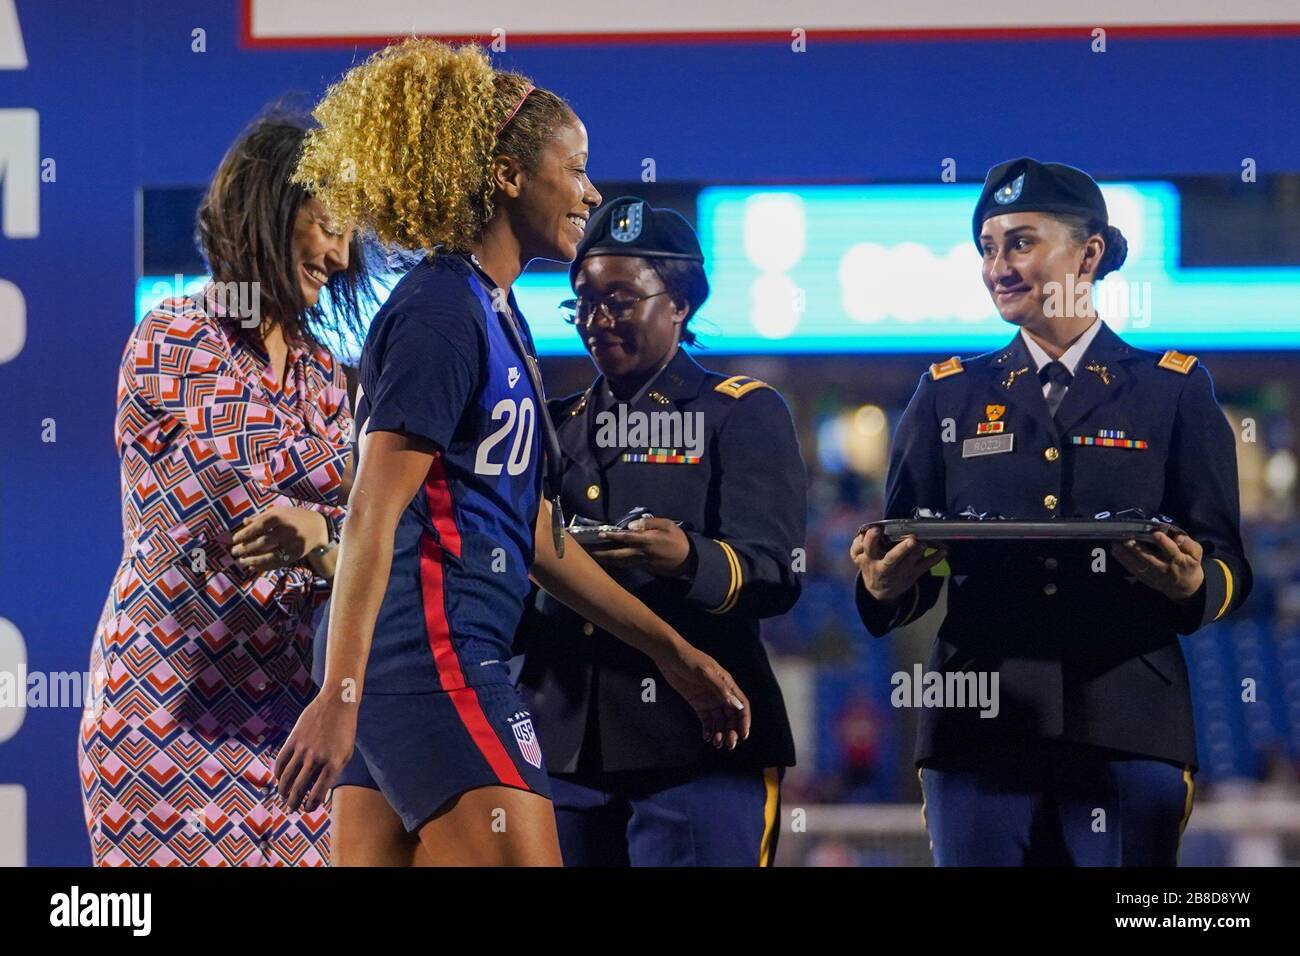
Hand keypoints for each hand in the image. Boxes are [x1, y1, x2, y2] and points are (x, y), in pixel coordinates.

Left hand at [231, 507, 327, 570]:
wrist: (319, 528)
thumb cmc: (294, 518)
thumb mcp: (280, 512)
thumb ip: (262, 517)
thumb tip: (244, 522)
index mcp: (281, 516)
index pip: (259, 526)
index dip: (245, 533)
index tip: (234, 539)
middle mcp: (287, 530)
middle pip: (262, 542)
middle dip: (246, 548)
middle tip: (234, 552)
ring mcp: (292, 543)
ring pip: (269, 555)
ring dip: (253, 560)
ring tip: (241, 562)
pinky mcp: (296, 554)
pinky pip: (277, 562)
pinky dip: (264, 566)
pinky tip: (254, 567)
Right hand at [273, 688, 357, 813]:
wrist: (337, 703)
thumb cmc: (344, 731)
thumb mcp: (346, 753)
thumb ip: (334, 772)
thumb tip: (318, 791)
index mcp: (334, 763)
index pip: (318, 793)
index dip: (311, 805)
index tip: (308, 809)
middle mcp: (317, 758)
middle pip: (299, 788)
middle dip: (293, 803)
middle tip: (291, 809)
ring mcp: (304, 748)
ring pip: (287, 777)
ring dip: (283, 791)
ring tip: (284, 798)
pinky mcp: (294, 739)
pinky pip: (281, 760)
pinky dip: (277, 773)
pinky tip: (278, 779)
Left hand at [591, 517, 690, 575]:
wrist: (687, 559)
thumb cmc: (677, 539)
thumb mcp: (668, 525)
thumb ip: (649, 523)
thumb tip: (632, 524)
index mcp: (648, 540)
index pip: (626, 538)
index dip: (612, 536)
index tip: (599, 534)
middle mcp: (641, 552)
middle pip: (617, 554)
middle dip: (601, 552)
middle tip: (586, 551)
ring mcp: (640, 561)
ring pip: (618, 562)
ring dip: (603, 559)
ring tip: (589, 556)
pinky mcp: (642, 566)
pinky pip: (624, 565)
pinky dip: (612, 564)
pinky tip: (603, 562)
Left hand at [653, 641, 750, 749]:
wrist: (669, 656)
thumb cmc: (689, 660)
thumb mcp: (705, 673)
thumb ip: (720, 690)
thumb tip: (737, 706)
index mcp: (727, 684)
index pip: (741, 705)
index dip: (744, 720)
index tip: (743, 735)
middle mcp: (720, 693)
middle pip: (732, 716)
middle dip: (732, 731)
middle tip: (728, 745)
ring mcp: (709, 699)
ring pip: (720, 720)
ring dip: (721, 732)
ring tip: (717, 744)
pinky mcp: (697, 703)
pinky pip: (706, 720)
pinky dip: (708, 730)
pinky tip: (707, 737)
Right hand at [850, 526, 947, 602]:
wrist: (879, 589)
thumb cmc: (870, 564)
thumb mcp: (858, 556)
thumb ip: (859, 544)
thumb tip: (867, 531)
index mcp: (869, 559)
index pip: (868, 548)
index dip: (872, 539)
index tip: (877, 530)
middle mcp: (884, 566)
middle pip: (892, 559)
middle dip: (902, 550)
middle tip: (911, 540)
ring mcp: (900, 571)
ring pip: (911, 561)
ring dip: (919, 551)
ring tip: (924, 542)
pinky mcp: (913, 575)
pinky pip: (926, 566)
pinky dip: (936, 558)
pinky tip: (943, 550)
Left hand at [1111, 531, 1204, 600]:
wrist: (1185, 587)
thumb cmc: (1190, 565)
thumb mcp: (1196, 554)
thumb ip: (1189, 544)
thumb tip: (1178, 536)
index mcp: (1179, 560)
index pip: (1171, 551)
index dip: (1164, 543)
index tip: (1155, 533)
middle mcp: (1164, 568)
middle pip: (1149, 558)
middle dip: (1137, 548)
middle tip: (1127, 538)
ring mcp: (1152, 574)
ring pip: (1137, 564)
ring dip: (1125, 554)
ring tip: (1116, 543)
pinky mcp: (1144, 577)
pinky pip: (1132, 569)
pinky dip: (1122, 560)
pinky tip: (1115, 551)